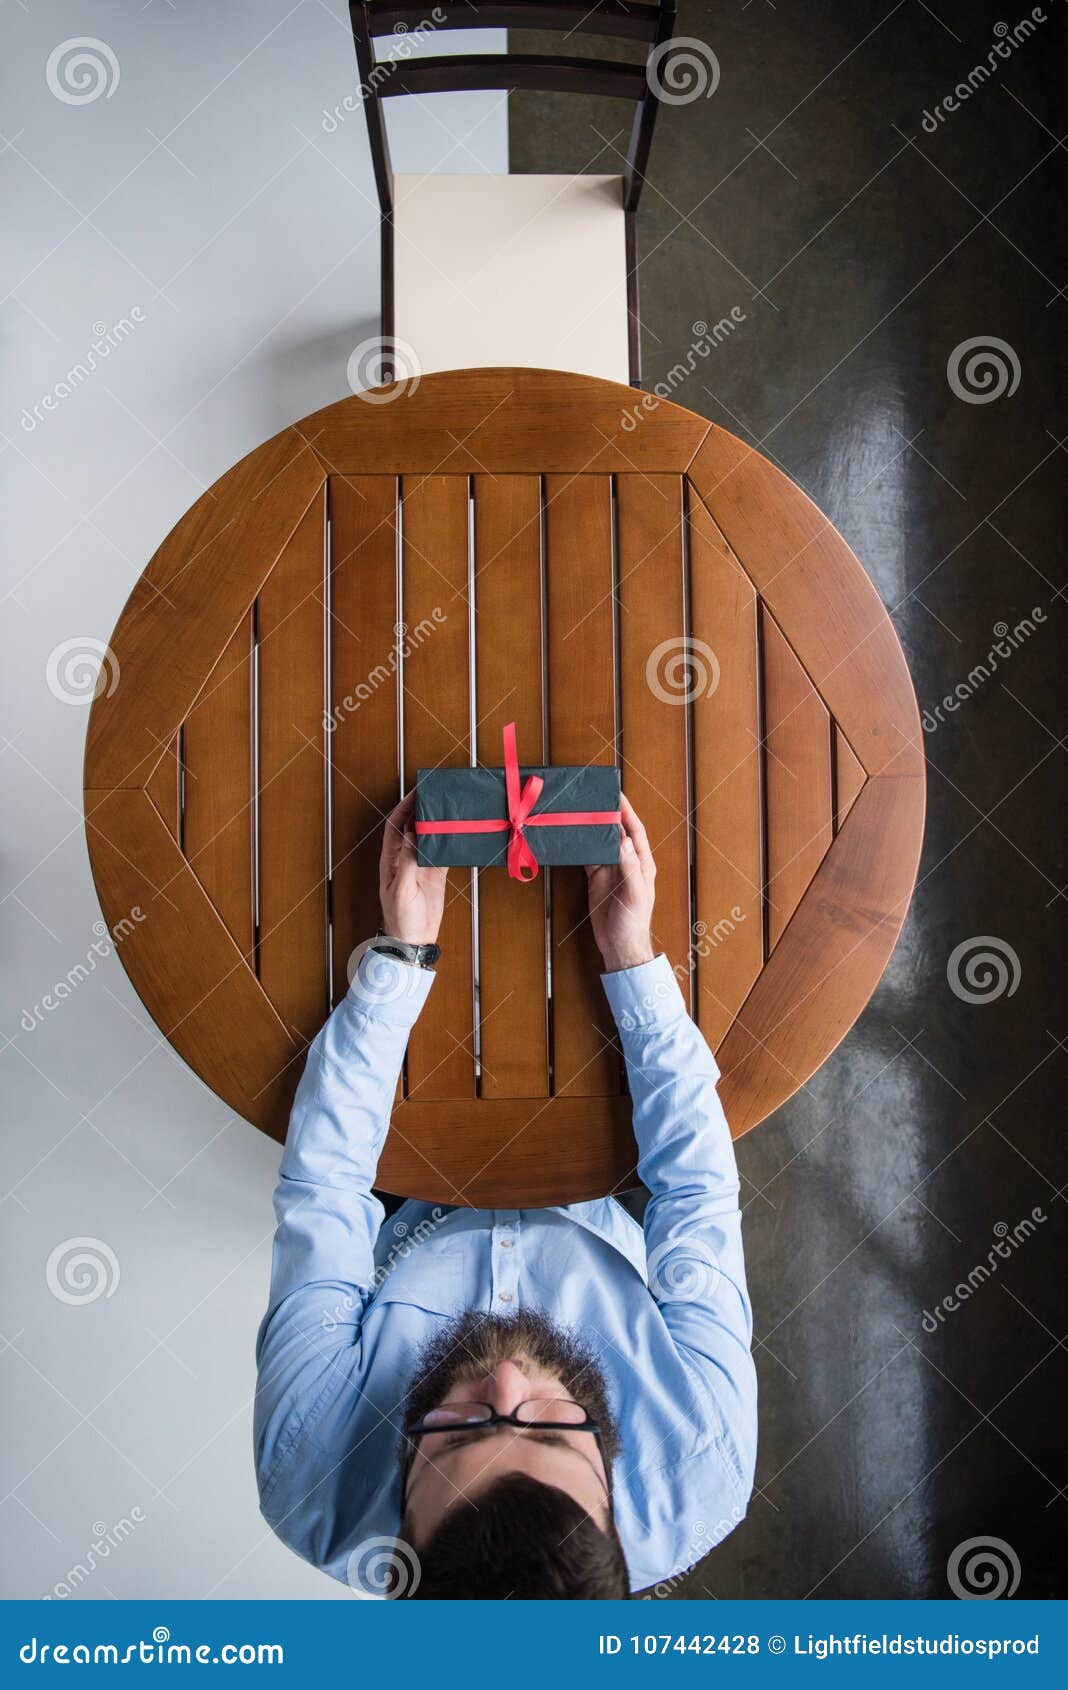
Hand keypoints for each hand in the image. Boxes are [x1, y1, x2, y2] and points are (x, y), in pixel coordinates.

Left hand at [379, 794, 446, 946]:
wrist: (413, 941)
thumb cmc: (399, 918)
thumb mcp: (401, 889)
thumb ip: (406, 862)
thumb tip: (413, 833)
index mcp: (391, 860)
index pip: (395, 827)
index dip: (403, 808)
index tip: (415, 793)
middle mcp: (405, 859)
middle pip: (413, 828)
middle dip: (422, 811)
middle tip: (436, 795)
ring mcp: (421, 867)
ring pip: (429, 838)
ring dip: (437, 825)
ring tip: (449, 809)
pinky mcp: (435, 876)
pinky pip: (442, 854)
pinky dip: (449, 843)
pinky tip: (457, 833)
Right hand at [586, 794, 655, 972]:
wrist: (619, 946)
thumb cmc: (633, 922)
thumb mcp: (635, 894)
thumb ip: (630, 867)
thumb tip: (624, 839)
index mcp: (642, 863)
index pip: (635, 831)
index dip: (627, 812)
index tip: (616, 794)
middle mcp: (627, 862)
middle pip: (616, 832)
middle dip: (607, 814)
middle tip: (593, 797)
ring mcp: (611, 869)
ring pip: (601, 842)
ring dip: (592, 827)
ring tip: (580, 811)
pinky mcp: (596, 878)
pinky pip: (588, 857)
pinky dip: (581, 845)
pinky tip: (572, 835)